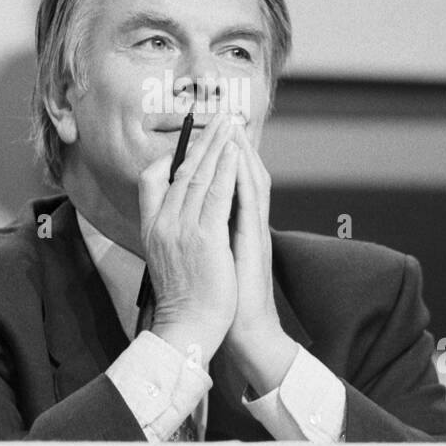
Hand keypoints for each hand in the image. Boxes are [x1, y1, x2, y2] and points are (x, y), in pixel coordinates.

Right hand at [137, 111, 239, 366]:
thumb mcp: (169, 259)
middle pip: (181, 170)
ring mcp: (183, 229)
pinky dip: (226, 169)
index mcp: (152, 229)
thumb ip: (171, 232)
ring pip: (200, 176)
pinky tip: (235, 152)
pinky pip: (216, 194)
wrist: (190, 329)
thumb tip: (179, 212)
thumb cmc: (186, 300)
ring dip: (217, 145)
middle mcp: (163, 224)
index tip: (191, 140)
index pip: (152, 180)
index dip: (172, 156)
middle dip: (202, 140)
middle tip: (219, 116)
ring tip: (230, 122)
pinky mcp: (205, 238)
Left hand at [224, 122, 295, 393]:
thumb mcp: (213, 257)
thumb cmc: (223, 297)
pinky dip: (242, 178)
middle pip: (242, 173)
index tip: (216, 131)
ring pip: (250, 181)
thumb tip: (191, 213)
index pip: (229, 181)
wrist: (244, 329)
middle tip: (228, 116)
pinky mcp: (254, 242)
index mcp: (236, 225)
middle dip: (233, 143)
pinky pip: (250, 202)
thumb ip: (208, 232)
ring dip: (242, 152)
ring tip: (234, 126)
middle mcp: (247, 223)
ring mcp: (253, 231)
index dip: (224, 155)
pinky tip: (235, 159)